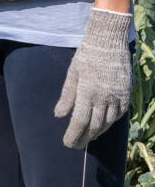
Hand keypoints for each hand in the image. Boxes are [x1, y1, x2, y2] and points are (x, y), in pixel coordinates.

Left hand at [54, 8, 132, 148]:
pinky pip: (120, 113)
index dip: (73, 135)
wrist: (109, 40)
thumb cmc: (86, 56)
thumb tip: (59, 115)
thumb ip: (67, 96)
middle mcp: (104, 97)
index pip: (79, 122)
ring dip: (97, 132)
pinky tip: (104, 124)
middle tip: (76, 145)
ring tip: (89, 137)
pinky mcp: (126, 92)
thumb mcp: (72, 75)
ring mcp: (117, 95)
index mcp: (87, 93)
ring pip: (108, 122)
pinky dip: (111, 122)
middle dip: (84, 138)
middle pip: (94, 126)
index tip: (67, 143)